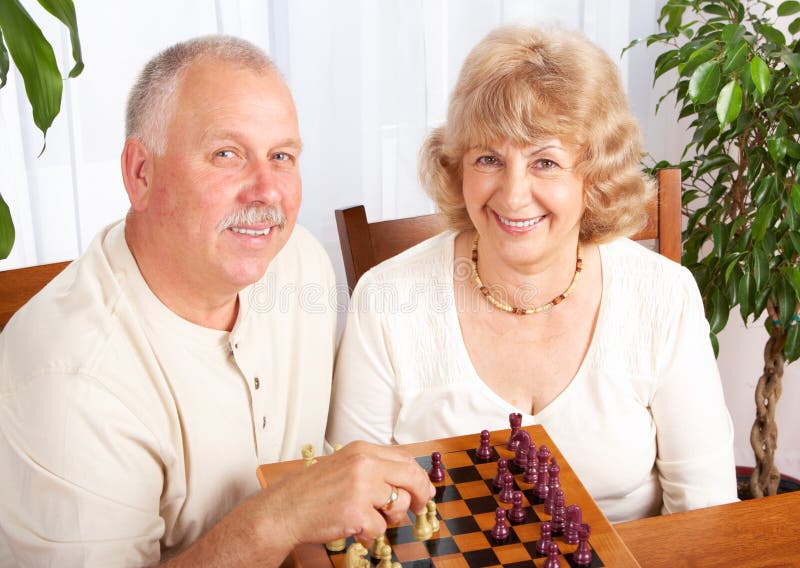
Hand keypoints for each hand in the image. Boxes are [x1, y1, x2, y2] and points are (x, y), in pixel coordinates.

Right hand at [260, 441, 434, 547]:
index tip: (423, 490)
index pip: (405, 458)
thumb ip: (376, 469)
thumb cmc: (312, 491)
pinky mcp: (357, 512)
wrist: (284, 510)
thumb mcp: (345, 466)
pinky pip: (380, 528)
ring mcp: (361, 487)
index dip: (418, 477)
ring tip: (368, 517)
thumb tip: (413, 482)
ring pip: (398, 505)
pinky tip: (354, 527)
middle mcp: (364, 464)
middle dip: (419, 495)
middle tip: (417, 508)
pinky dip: (369, 533)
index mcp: (362, 450)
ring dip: (388, 518)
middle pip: (411, 477)